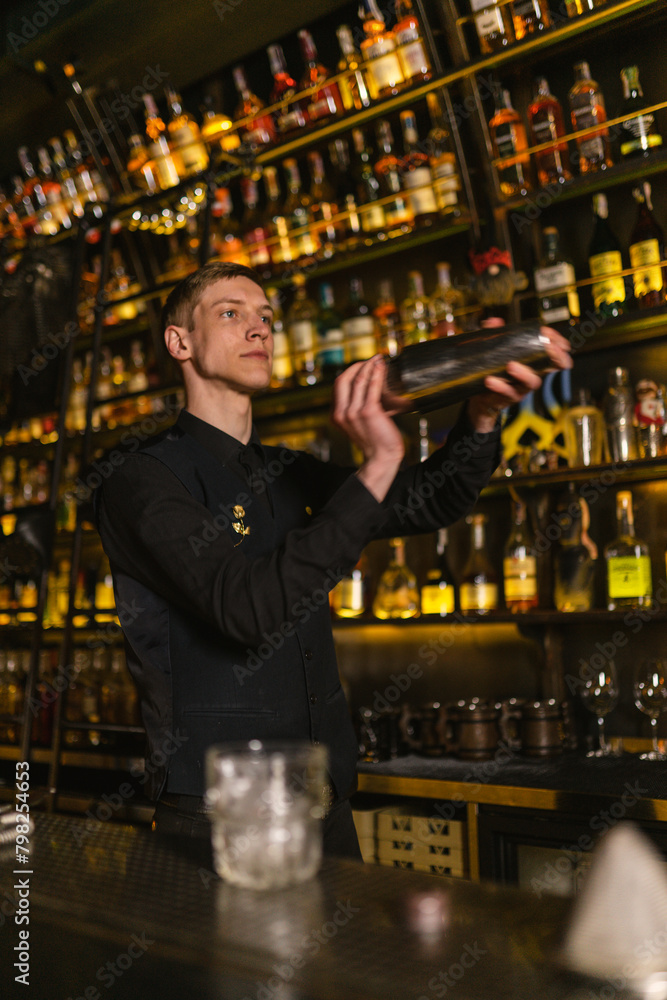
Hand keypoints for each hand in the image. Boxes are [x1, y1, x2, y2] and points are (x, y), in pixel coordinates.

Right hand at [332, 355, 404, 500]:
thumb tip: (366, 387)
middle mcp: (341, 413)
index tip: (362, 365)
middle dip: (357, 366)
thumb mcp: (358, 423)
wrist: (382, 458)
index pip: (338, 386)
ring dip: (369, 366)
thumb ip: (356, 408)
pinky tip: (381, 366)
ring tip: (378, 358)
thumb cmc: (375, 440)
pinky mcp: (368, 412)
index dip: (349, 372)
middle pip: (343, 380)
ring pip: (358, 380)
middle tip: (371, 359)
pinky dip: (377, 373)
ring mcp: (352, 413)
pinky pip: (372, 387)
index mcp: (335, 415)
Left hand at [467, 319, 572, 432]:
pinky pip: (506, 393)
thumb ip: (494, 335)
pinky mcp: (507, 397)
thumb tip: (493, 322)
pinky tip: (491, 380)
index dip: (556, 342)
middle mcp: (530, 374)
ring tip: (511, 365)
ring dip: (524, 373)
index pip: (553, 351)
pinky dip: (500, 386)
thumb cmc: (493, 372)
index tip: (549, 333)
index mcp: (532, 362)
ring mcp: (521, 387)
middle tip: (550, 347)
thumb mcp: (494, 351)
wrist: (479, 398)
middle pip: (552, 366)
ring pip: (531, 382)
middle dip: (556, 356)